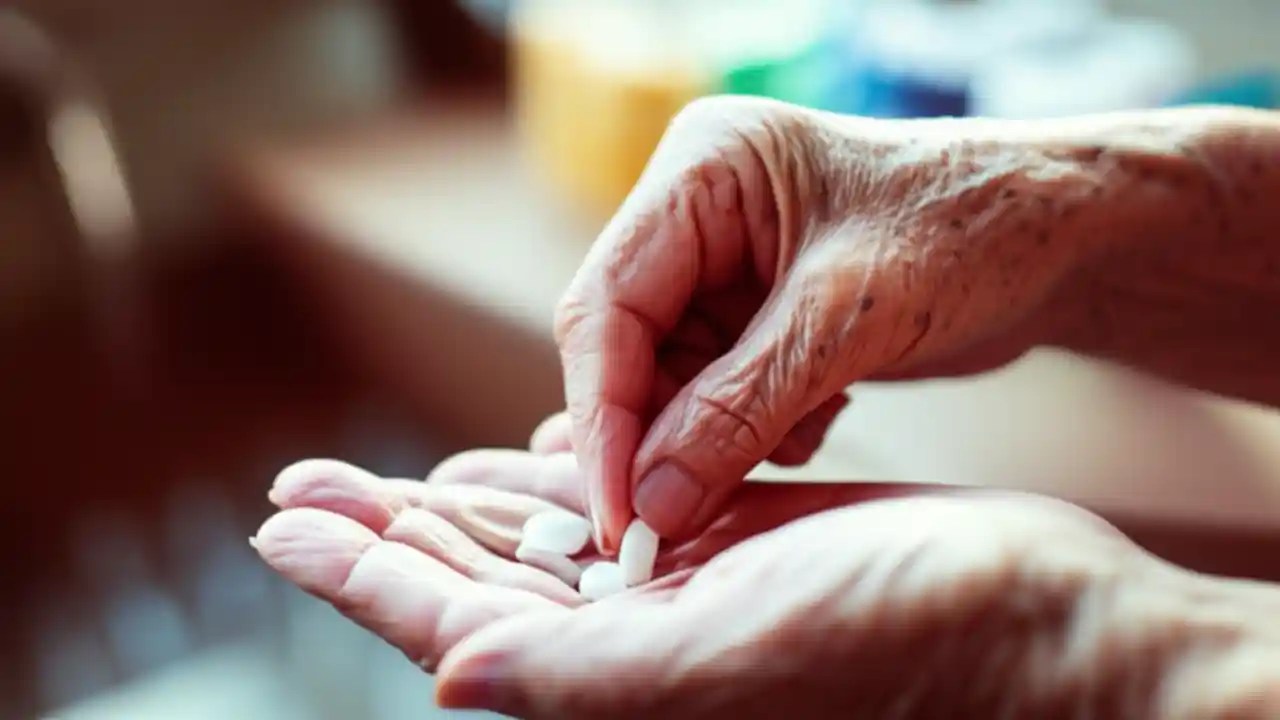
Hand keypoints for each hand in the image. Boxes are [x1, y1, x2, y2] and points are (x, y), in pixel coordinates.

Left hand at [254, 450, 1279, 717]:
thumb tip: (448, 679)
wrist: (1029, 614)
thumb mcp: (727, 661)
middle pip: (470, 580)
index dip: (356, 575)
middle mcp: (629, 640)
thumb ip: (581, 681)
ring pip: (527, 541)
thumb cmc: (901, 644)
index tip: (279, 524)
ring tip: (369, 480)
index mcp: (613, 677)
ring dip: (444, 507)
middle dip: (380, 534)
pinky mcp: (721, 538)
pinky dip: (543, 483)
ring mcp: (674, 586)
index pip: (450, 621)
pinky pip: (604, 505)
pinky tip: (495, 467)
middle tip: (298, 486)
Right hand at [555, 95, 1130, 549]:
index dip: (603, 413)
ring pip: (669, 381)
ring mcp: (726, 265)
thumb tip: (647, 506)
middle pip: (626, 346)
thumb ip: (736, 413)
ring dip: (710, 438)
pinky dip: (749, 430)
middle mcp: (698, 212)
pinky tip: (816, 422)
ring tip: (796, 436)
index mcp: (702, 168)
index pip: (608, 303)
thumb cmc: (975, 231)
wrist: (1067, 237)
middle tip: (665, 525)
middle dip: (651, 437)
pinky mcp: (758, 313)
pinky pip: (714, 393)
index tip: (615, 510)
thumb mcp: (849, 321)